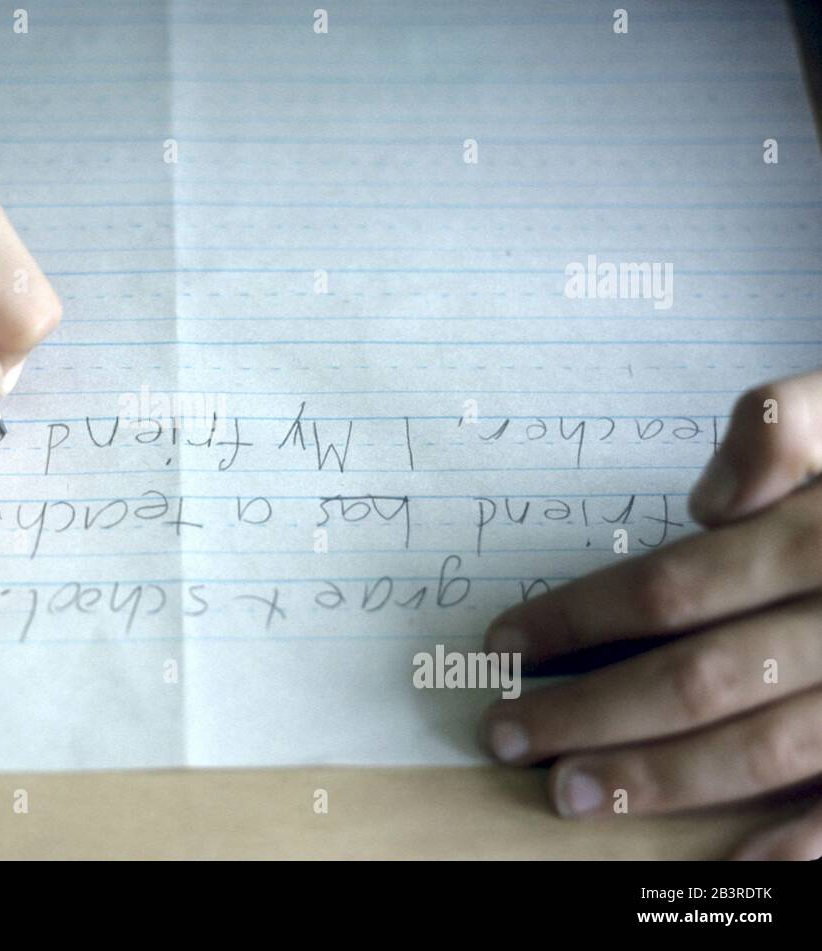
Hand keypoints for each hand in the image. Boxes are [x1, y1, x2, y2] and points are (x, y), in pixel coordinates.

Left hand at [482, 369, 821, 859]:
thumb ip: (785, 429)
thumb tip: (707, 504)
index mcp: (819, 541)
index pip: (672, 590)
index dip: (577, 621)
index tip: (504, 646)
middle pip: (697, 680)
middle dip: (591, 712)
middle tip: (509, 734)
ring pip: (761, 749)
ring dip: (659, 781)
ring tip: (573, 795)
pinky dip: (798, 843)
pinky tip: (730, 865)